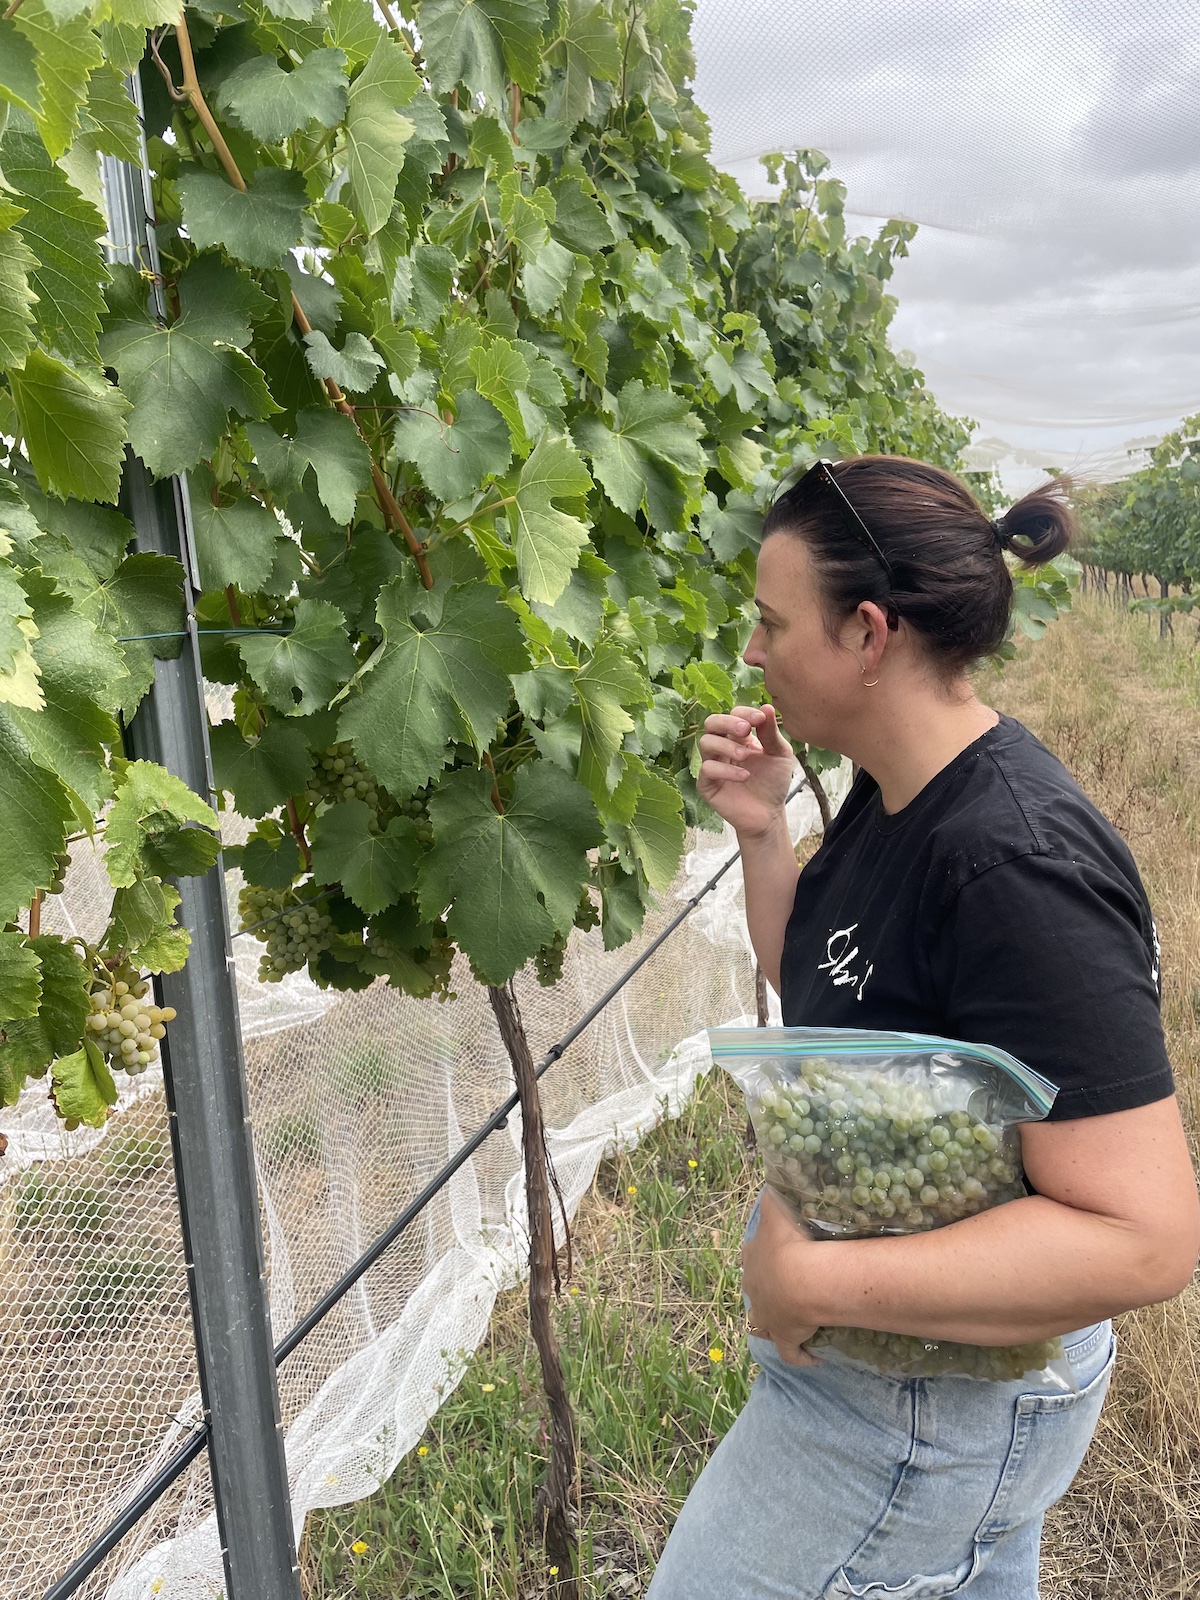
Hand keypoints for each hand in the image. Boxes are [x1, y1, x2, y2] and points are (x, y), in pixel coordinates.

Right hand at [698, 704, 794, 837]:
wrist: (770, 813)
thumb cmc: (773, 782)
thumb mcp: (779, 754)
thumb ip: (771, 733)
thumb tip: (766, 706)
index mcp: (739, 737)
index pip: (732, 715)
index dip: (744, 714)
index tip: (760, 719)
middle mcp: (722, 747)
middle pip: (711, 723)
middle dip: (726, 722)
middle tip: (745, 730)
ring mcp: (713, 764)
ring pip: (705, 743)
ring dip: (726, 745)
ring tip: (746, 757)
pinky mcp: (707, 784)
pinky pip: (707, 769)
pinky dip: (726, 770)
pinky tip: (744, 777)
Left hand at [741, 1187, 822, 1366]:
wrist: (799, 1277)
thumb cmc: (788, 1239)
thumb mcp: (777, 1207)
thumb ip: (773, 1193)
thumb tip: (772, 1180)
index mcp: (752, 1258)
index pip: (749, 1255)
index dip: (757, 1255)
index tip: (770, 1254)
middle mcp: (755, 1288)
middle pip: (754, 1289)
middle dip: (764, 1289)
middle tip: (783, 1287)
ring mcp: (767, 1315)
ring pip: (761, 1323)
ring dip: (770, 1322)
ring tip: (785, 1320)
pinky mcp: (784, 1336)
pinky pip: (790, 1352)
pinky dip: (799, 1356)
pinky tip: (810, 1358)